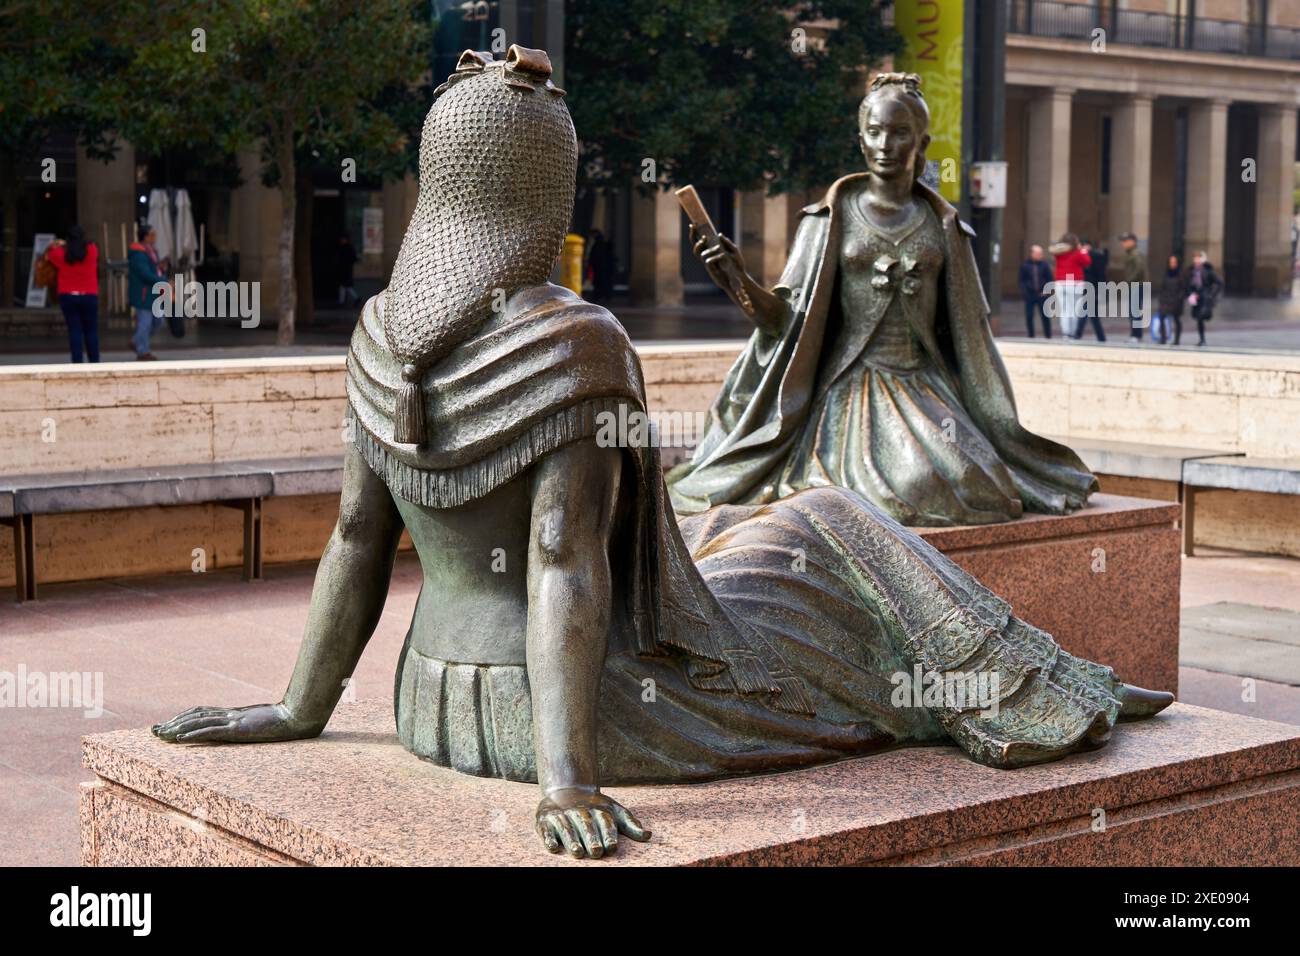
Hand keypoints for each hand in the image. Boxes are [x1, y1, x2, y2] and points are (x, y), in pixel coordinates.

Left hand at [152, 702, 318, 743]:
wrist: (298, 716)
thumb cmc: (287, 719)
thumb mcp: (266, 720)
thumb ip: (255, 721)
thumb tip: (253, 724)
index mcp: (235, 714)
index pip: (203, 711)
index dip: (183, 716)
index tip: (167, 724)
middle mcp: (231, 715)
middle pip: (195, 715)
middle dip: (172, 722)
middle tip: (153, 730)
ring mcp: (234, 720)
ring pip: (199, 721)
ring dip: (176, 728)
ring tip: (160, 735)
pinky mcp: (239, 728)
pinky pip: (212, 731)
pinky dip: (193, 734)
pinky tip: (180, 739)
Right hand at [534, 786, 649, 858]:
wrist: (567, 788)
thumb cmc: (596, 808)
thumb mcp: (615, 812)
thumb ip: (631, 825)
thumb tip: (648, 836)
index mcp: (599, 811)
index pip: (605, 823)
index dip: (608, 835)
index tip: (612, 847)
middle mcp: (580, 811)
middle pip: (586, 826)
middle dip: (591, 839)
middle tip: (595, 852)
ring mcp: (562, 814)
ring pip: (567, 828)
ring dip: (571, 840)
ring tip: (577, 853)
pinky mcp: (545, 818)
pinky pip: (546, 828)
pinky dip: (548, 837)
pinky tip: (553, 847)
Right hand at [690, 224, 744, 290]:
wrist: (740, 279)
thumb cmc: (737, 265)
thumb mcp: (734, 251)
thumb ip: (727, 243)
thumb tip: (719, 235)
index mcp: (712, 252)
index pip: (700, 242)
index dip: (695, 233)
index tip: (694, 224)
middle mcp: (708, 258)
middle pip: (695, 248)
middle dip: (694, 238)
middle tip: (700, 233)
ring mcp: (709, 264)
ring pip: (702, 254)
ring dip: (710, 250)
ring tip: (719, 248)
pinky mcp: (711, 270)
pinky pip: (708, 261)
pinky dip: (715, 257)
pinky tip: (723, 256)